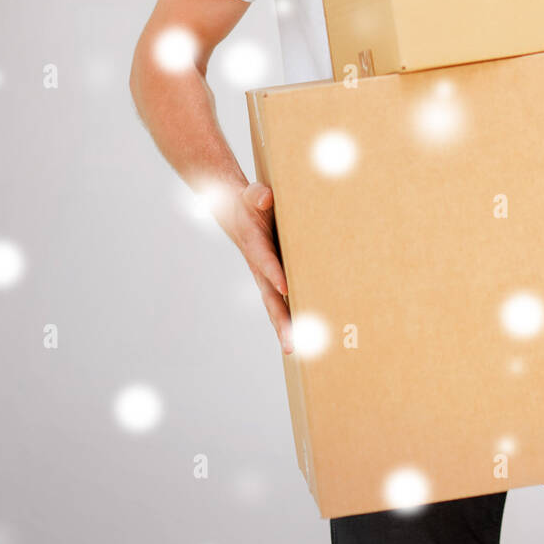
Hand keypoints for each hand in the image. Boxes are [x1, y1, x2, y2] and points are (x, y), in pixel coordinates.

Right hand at [227, 182, 292, 354]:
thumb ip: (258, 196)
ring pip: (276, 306)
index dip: (273, 273)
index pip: (265, 261)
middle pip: (270, 297)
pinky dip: (291, 318)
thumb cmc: (250, 203)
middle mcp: (260, 267)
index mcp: (256, 245)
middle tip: (291, 341)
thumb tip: (264, 198)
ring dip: (285, 327)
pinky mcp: (275, 279)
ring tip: (297, 349)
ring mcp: (267, 277)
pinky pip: (282, 302)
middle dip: (280, 319)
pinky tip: (306, 336)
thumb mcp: (253, 194)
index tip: (284, 287)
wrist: (237, 213)